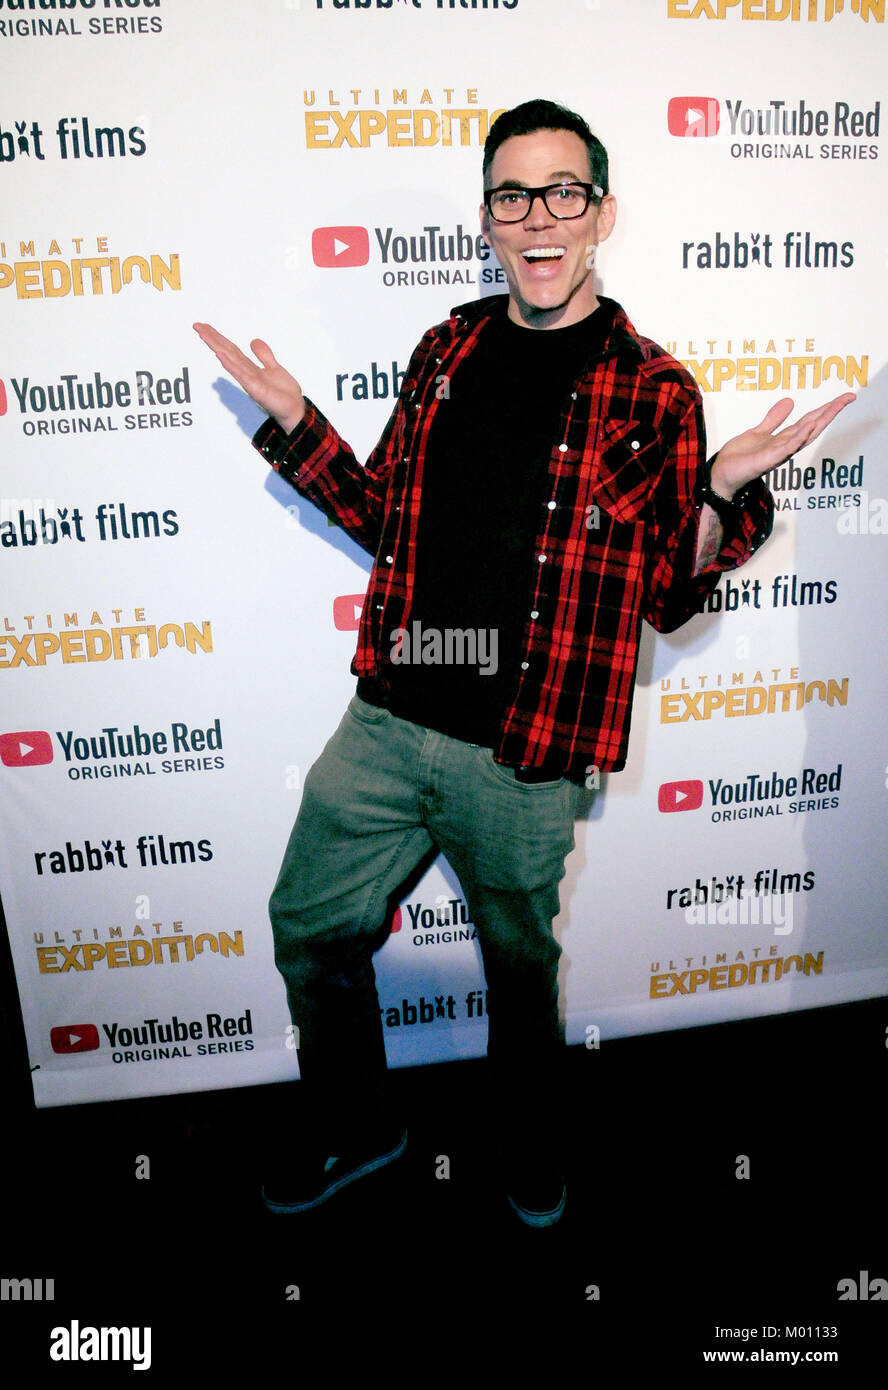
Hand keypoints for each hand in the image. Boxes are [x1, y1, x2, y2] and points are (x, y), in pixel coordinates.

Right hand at [192, 322, 305, 434]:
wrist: (294, 410)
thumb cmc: (284, 395)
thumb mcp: (274, 368)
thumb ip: (264, 355)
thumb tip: (253, 341)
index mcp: (249, 368)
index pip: (231, 349)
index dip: (218, 337)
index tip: (204, 326)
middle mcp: (246, 373)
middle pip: (226, 352)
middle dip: (212, 338)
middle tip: (197, 326)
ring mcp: (249, 381)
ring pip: (230, 360)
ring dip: (216, 347)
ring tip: (204, 335)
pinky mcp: (256, 389)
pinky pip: (240, 375)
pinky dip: (229, 364)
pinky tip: (220, 355)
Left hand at [710, 392, 855, 497]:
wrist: (722, 474)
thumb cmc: (740, 458)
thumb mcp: (758, 432)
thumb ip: (774, 419)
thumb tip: (790, 400)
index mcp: (784, 439)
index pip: (810, 420)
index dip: (827, 409)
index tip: (845, 397)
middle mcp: (785, 446)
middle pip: (813, 426)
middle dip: (831, 412)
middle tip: (849, 397)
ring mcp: (778, 454)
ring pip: (803, 436)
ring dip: (819, 422)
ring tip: (834, 407)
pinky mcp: (767, 460)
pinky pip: (785, 448)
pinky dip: (798, 438)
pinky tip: (807, 427)